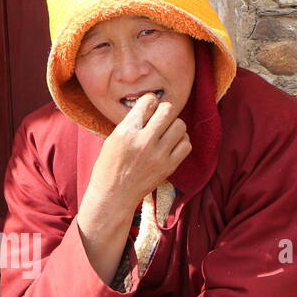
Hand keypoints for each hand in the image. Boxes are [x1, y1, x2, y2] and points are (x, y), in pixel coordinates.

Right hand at [84, 93, 189, 213]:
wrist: (114, 196)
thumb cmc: (110, 166)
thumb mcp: (113, 139)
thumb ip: (132, 122)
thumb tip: (151, 106)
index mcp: (126, 132)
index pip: (148, 102)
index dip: (150, 101)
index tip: (149, 107)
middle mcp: (143, 142)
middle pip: (168, 110)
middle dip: (164, 111)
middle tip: (159, 119)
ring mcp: (158, 155)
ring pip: (180, 125)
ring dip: (174, 126)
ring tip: (165, 133)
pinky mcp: (168, 167)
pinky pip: (186, 144)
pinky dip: (181, 141)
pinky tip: (171, 145)